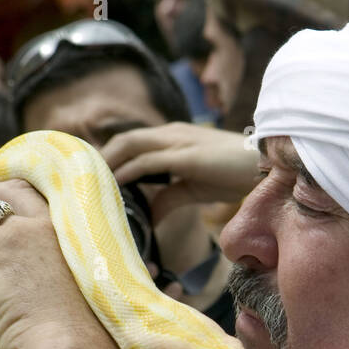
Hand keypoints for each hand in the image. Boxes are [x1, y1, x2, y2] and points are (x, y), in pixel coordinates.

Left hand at [100, 122, 259, 224]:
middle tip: (83, 180)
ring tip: (91, 184)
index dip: (111, 155)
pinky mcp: (187, 156)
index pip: (132, 140)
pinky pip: (148, 163)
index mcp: (175, 137)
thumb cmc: (235, 175)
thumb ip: (171, 197)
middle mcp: (172, 133)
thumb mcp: (195, 188)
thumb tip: (150, 215)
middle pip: (124, 139)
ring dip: (109, 163)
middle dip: (101, 157)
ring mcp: (179, 142)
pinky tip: (117, 187)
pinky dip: (128, 174)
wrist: (265, 167)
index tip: (92, 175)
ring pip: (130, 145)